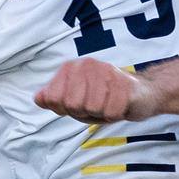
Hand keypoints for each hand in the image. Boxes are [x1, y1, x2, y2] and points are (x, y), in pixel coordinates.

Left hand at [34, 57, 159, 123]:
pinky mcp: (124, 83)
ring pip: (91, 108)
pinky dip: (115, 114)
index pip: (55, 99)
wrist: (140, 94)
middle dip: (84, 112)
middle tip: (96, 105)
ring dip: (101, 113)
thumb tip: (38, 98)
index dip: (67, 109)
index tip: (80, 103)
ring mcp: (105, 71)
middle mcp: (86, 64)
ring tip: (108, 103)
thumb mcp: (75, 101)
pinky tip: (120, 104)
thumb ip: (55, 99)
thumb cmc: (104, 98)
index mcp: (70, 67)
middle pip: (72, 104)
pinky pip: (111, 111)